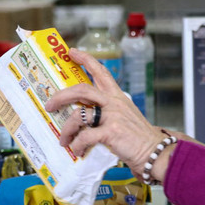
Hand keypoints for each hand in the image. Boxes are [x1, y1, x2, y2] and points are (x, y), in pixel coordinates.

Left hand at [45, 48, 167, 177]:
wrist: (154, 151)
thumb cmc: (138, 138)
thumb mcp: (125, 117)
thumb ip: (107, 112)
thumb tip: (83, 118)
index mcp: (117, 97)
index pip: (100, 71)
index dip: (85, 59)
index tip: (72, 52)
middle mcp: (114, 103)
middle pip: (82, 89)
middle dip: (61, 96)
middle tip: (50, 105)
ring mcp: (112, 116)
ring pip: (79, 114)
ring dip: (66, 129)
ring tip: (64, 140)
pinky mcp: (111, 131)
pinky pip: (85, 136)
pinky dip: (78, 144)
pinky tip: (78, 150)